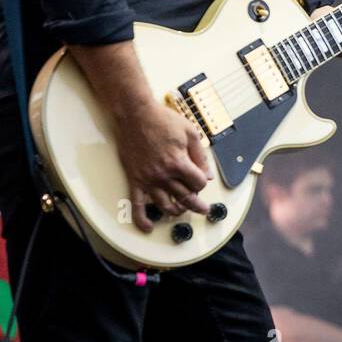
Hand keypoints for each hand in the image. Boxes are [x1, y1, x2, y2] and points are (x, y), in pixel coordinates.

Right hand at [114, 101, 211, 232]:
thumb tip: (207, 176)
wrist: (136, 115)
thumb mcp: (190, 133)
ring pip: (165, 205)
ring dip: (176, 211)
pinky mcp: (135, 180)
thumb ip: (201, 156)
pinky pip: (137, 204)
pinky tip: (148, 227)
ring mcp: (148, 180)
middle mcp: (163, 175)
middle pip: (185, 197)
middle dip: (196, 205)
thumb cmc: (163, 120)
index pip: (198, 184)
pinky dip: (141, 219)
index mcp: (179, 163)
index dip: (202, 183)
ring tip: (181, 211)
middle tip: (203, 209)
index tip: (201, 179)